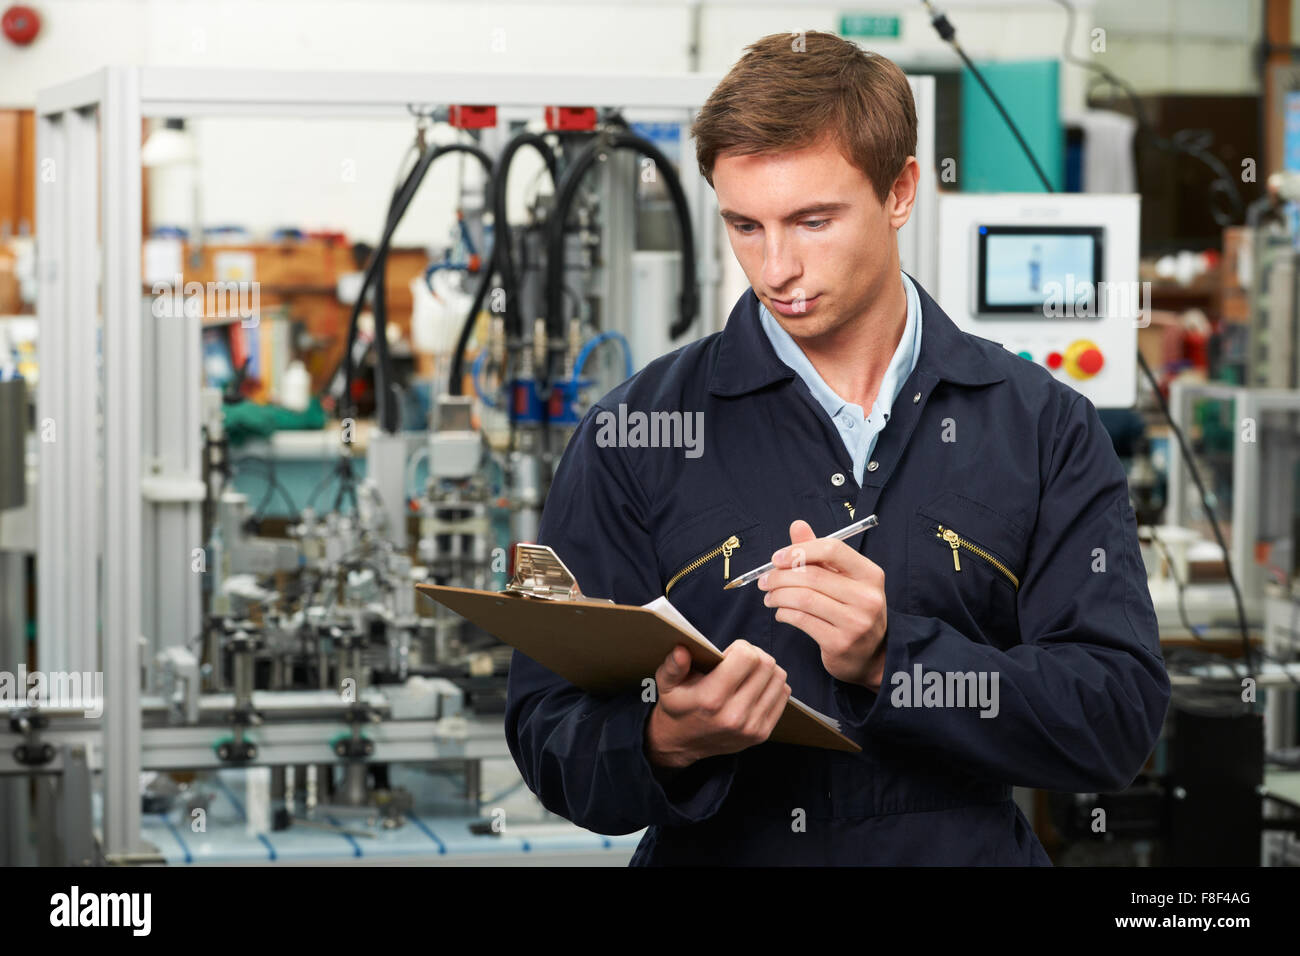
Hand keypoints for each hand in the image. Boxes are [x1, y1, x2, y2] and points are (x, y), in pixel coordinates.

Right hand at [644, 640, 789, 769]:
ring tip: (748, 673)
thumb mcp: (667, 684)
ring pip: (779, 678)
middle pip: (767, 665)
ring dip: (766, 669)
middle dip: (755, 654)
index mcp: (711, 699)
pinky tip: (755, 687)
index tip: (729, 653)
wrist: (682, 743)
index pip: (747, 658)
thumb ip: (673, 665)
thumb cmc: (677, 706)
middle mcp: (734, 715)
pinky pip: (783, 695)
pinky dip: (773, 685)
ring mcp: (751, 726)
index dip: (740, 647)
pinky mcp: (762, 734)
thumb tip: (682, 650)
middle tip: (740, 660)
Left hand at [758, 519, 887, 690]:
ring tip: (769, 597)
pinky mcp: (840, 643)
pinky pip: (801, 620)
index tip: (777, 558)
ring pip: (803, 598)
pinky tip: (780, 613)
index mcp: (870, 574)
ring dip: (777, 595)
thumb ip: (819, 552)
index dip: (799, 550)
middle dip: (780, 576)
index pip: (832, 549)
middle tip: (765, 581)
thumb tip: (797, 525)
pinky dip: (783, 613)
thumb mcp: (844, 579)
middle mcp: (867, 597)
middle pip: (812, 575)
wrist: (872, 656)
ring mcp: (855, 622)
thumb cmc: (853, 610)